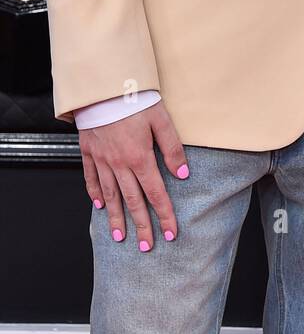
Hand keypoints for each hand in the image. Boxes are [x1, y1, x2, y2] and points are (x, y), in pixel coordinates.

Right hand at [79, 102, 188, 249]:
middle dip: (141, 226)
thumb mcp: (161, 120)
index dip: (164, 215)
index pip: (155, 194)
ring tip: (120, 236)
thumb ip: (173, 148)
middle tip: (146, 247)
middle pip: (132, 201)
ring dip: (116, 218)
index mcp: (140, 158)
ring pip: (110, 195)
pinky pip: (91, 178)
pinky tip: (100, 205)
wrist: (102, 86)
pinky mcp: (89, 151)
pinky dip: (96, 193)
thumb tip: (184, 175)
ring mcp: (101, 160)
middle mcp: (119, 164)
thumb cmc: (135, 99)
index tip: (170, 233)